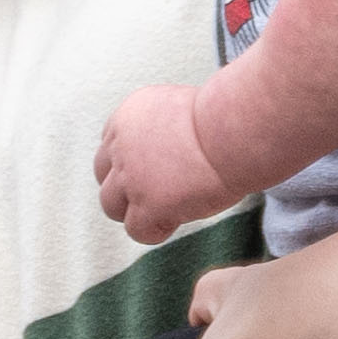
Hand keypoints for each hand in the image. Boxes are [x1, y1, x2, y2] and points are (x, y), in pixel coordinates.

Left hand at [91, 84, 240, 245]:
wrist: (234, 131)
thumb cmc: (225, 119)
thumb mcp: (179, 108)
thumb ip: (161, 127)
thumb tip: (167, 150)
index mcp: (128, 116)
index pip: (111, 148)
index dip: (133, 163)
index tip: (159, 168)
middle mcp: (121, 145)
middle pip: (104, 176)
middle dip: (127, 186)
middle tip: (161, 190)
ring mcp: (131, 177)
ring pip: (111, 206)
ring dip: (135, 210)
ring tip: (169, 208)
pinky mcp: (148, 204)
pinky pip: (136, 230)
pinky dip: (154, 230)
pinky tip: (177, 219)